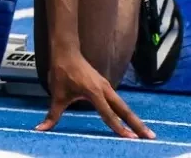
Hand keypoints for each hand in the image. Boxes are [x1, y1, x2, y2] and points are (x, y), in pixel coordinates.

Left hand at [37, 52, 154, 139]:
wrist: (66, 50)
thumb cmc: (62, 72)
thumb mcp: (57, 95)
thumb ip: (52, 115)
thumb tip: (40, 129)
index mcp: (94, 92)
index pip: (109, 115)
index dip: (119, 128)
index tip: (131, 139)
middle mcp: (105, 89)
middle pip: (124, 110)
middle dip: (137, 124)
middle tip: (150, 137)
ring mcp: (106, 86)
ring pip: (123, 105)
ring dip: (134, 118)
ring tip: (144, 131)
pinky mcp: (105, 85)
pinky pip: (118, 101)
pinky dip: (125, 111)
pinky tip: (129, 119)